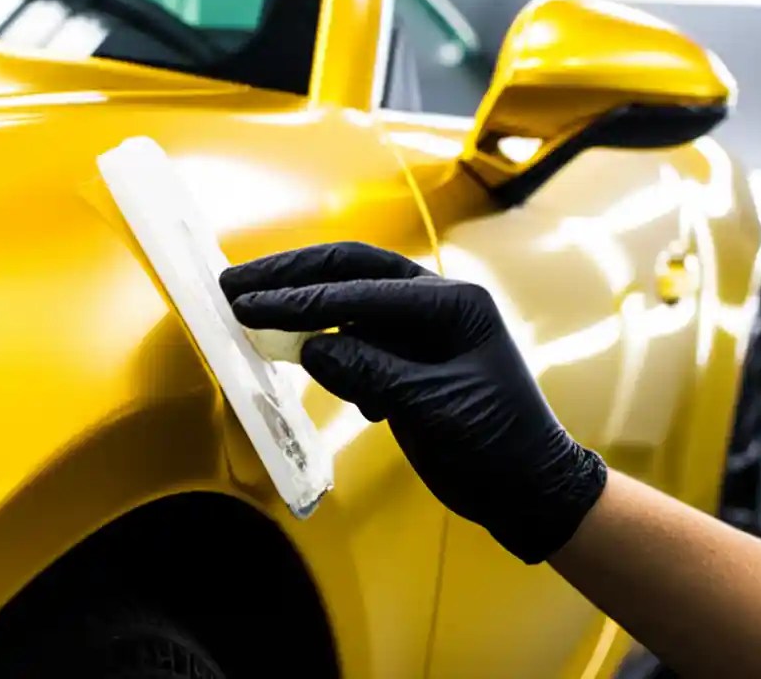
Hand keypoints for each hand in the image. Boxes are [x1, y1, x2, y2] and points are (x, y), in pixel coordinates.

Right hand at [220, 242, 605, 563]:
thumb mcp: (433, 408)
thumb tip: (310, 349)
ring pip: (346, 302)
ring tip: (248, 309)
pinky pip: (351, 339)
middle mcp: (434, 303)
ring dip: (298, 306)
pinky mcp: (403, 359)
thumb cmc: (496, 444)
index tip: (249, 305)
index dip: (302, 300)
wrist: (527, 488)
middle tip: (233, 283)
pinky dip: (321, 344)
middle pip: (350, 272)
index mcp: (452, 304)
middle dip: (290, 276)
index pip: (363, 291)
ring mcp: (418, 329)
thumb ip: (371, 372)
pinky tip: (298, 356)